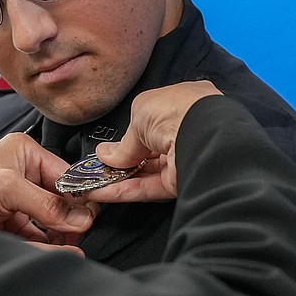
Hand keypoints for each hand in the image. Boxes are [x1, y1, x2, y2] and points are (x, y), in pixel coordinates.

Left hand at [0, 133, 93, 250]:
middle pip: (61, 198)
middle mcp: (25, 174)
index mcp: (26, 153)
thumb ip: (46, 204)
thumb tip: (82, 219)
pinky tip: (62, 251)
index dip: (80, 195)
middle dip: (72, 217)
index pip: (65, 174)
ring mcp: (19, 200)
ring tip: (74, 245)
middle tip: (82, 234)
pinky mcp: (12, 223)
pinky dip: (50, 244)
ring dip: (63, 233)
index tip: (91, 216)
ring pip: (52, 218)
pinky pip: (39, 234)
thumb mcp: (6, 189)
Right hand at [85, 81, 224, 202]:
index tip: (110, 145)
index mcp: (183, 103)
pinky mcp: (181, 182)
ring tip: (93, 180)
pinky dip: (125, 190)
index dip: (131, 133)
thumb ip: (124, 140)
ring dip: (118, 177)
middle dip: (122, 159)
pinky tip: (102, 191)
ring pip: (146, 171)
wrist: (202, 134)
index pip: (154, 121)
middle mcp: (186, 131)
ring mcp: (184, 158)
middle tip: (97, 167)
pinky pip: (149, 188)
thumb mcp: (140, 113)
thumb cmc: (176, 110)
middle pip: (149, 149)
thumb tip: (105, 155)